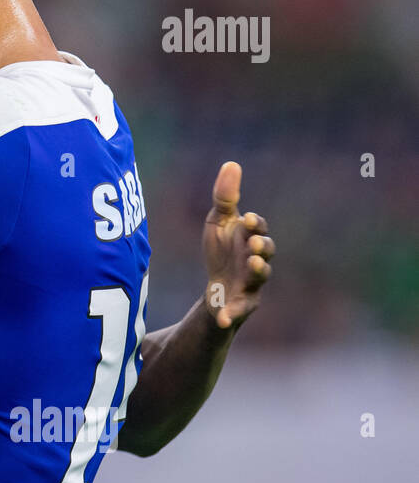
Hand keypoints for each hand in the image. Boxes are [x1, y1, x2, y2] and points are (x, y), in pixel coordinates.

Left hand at [202, 161, 273, 329]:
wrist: (216, 288)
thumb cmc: (223, 251)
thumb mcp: (219, 223)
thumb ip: (225, 197)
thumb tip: (231, 163)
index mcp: (251, 239)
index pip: (259, 229)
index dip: (255, 224)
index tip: (247, 218)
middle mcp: (257, 260)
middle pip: (266, 252)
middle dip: (262, 246)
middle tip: (254, 242)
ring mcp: (251, 284)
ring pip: (260, 278)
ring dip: (258, 271)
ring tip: (252, 265)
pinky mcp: (240, 305)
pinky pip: (238, 311)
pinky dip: (230, 315)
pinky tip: (222, 318)